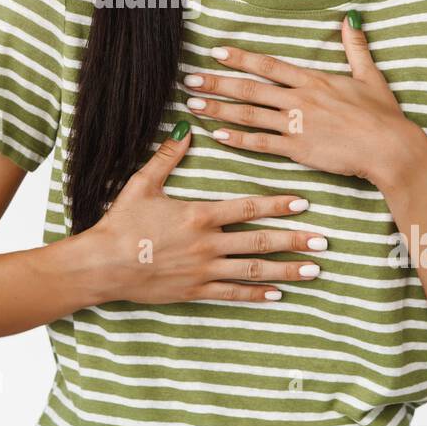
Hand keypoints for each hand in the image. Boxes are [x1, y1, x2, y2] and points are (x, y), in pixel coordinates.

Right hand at [88, 122, 328, 304]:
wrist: (102, 264)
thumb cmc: (121, 223)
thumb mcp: (142, 185)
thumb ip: (166, 157)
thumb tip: (185, 130)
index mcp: (198, 214)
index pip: (247, 207)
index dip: (277, 204)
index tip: (302, 202)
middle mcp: (207, 243)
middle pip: (259, 241)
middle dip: (294, 240)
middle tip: (323, 240)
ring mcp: (203, 270)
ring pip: (253, 270)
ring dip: (286, 270)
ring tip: (313, 269)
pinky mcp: (195, 291)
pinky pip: (232, 294)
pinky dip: (257, 294)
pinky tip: (278, 295)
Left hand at [181, 13, 426, 192]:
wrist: (390, 147)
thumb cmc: (383, 115)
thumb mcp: (369, 75)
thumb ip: (355, 47)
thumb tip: (350, 19)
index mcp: (314, 79)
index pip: (269, 65)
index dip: (241, 57)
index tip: (216, 52)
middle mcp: (300, 99)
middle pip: (250, 88)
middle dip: (217, 83)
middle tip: (190, 80)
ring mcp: (297, 124)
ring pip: (249, 115)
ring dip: (219, 110)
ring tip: (193, 106)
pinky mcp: (299, 150)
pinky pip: (262, 144)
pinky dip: (238, 140)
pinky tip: (218, 136)